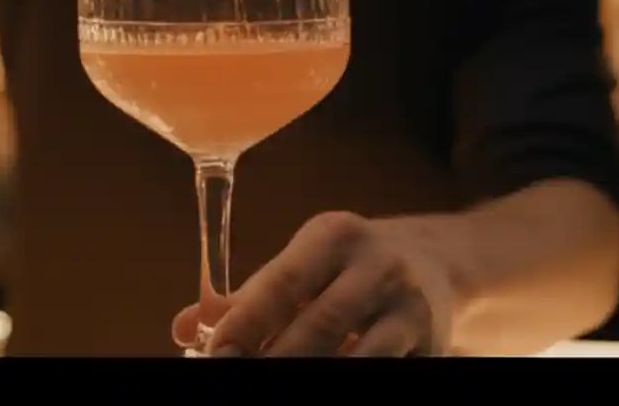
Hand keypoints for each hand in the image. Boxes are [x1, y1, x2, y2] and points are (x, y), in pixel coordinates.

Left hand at [172, 211, 458, 356]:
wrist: (436, 261)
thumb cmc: (346, 268)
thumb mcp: (301, 265)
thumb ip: (244, 299)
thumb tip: (182, 327)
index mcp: (335, 236)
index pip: (282, 283)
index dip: (244, 325)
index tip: (215, 355)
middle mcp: (378, 266)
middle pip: (320, 328)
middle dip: (274, 361)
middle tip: (238, 377)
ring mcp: (411, 308)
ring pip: (358, 360)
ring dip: (316, 374)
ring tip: (278, 382)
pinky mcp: (432, 344)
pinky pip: (384, 370)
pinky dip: (351, 375)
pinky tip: (325, 377)